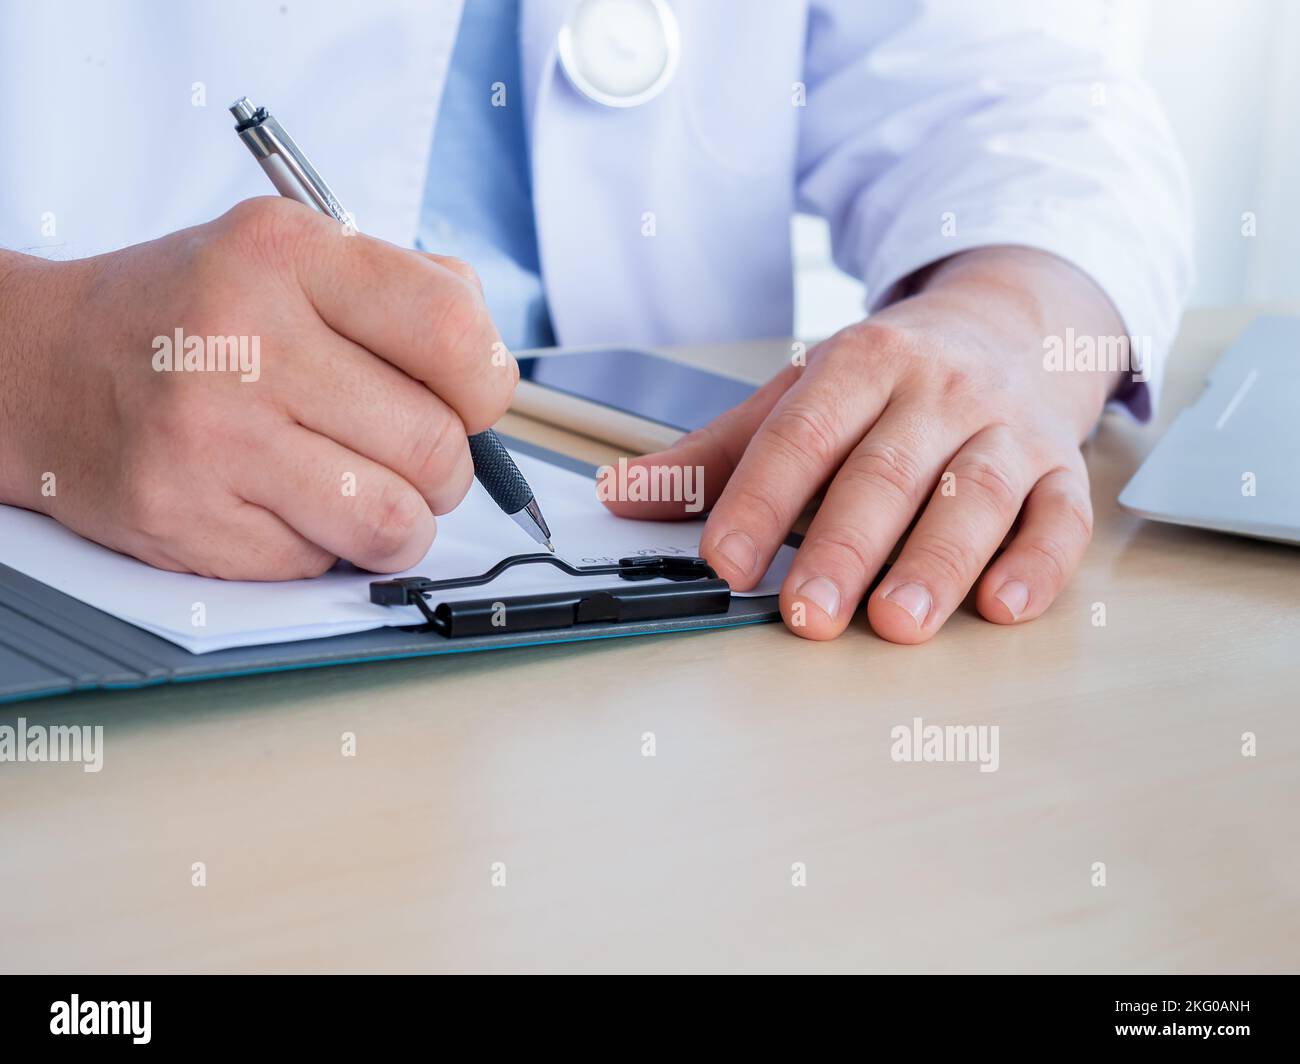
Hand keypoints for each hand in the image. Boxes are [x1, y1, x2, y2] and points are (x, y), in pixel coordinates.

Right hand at [0, 198, 515, 577]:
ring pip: (395, 522)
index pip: (456, 332)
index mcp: (288, 254)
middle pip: (438, 447)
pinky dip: (324, 544)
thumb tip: (493, 371)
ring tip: (359, 486)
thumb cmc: (192, 314)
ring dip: (400, 519)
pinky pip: (324, 562)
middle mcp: (246, 342)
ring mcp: (212, 439)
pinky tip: (280, 500)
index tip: (469, 398)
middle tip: (405, 451)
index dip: (487, 384)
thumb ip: (408, 293)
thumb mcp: (293, 253)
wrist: (42, 366)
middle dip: (444, 466)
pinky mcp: (189, 522)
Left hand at [603, 248, 1126, 642]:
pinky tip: (1002, 604)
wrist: (1012, 323)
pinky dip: (1036, 563)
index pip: (802, 436)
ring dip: (936, 561)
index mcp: (861, 365)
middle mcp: (937, 392)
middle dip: (843, 546)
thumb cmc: (893, 376)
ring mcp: (1006, 429)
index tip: (722, 562)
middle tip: (807, 613)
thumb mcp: (802, 394)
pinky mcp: (1062, 469)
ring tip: (897, 622)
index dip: (758, 500)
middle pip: (886, 470)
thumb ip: (717, 453)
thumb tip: (621, 494)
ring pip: (973, 495)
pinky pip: (1059, 517)